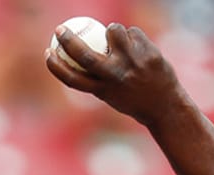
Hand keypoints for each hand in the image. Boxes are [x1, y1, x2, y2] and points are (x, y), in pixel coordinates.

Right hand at [45, 23, 190, 128]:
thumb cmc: (133, 100)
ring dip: (113, 30)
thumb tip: (75, 56)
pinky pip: (133, 32)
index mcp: (103, 91)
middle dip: (68, 39)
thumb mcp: (111, 95)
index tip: (48, 52)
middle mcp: (115, 77)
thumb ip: (96, 78)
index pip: (71, 78)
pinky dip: (133, 37)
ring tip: (118, 38)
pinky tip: (138, 47)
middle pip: (84, 55)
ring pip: (114, 31)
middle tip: (60, 29)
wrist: (165, 106)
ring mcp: (133, 63)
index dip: (55, 66)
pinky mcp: (148, 52)